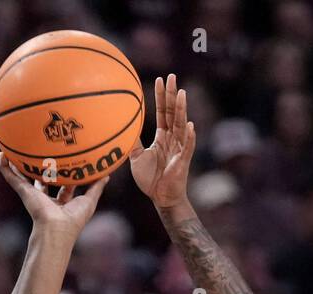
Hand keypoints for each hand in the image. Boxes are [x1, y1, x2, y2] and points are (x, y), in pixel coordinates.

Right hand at [0, 152, 108, 239]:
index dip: (67, 175)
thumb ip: (96, 187)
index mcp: (62, 203)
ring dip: (20, 166)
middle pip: (44, 180)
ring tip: (16, 150)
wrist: (56, 228)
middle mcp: (47, 199)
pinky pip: (12, 177)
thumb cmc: (74, 219)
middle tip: (43, 152)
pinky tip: (2, 155)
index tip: (70, 162)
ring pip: (25, 178)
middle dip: (43, 168)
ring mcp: (34, 195)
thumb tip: (106, 175)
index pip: (65, 187)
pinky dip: (5, 168)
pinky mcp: (24, 192)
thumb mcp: (89, 200)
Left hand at [130, 74, 196, 209]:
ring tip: (181, 93)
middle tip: (172, 76)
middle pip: (174, 112)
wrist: (160, 198)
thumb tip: (121, 127)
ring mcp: (179, 149)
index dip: (161, 96)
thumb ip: (133, 142)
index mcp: (163, 137)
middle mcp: (173, 139)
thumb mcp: (137, 157)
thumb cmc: (150, 179)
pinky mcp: (183, 161)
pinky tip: (191, 125)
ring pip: (181, 125)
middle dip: (173, 94)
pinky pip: (187, 147)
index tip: (159, 79)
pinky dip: (190, 136)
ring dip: (182, 109)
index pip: (163, 112)